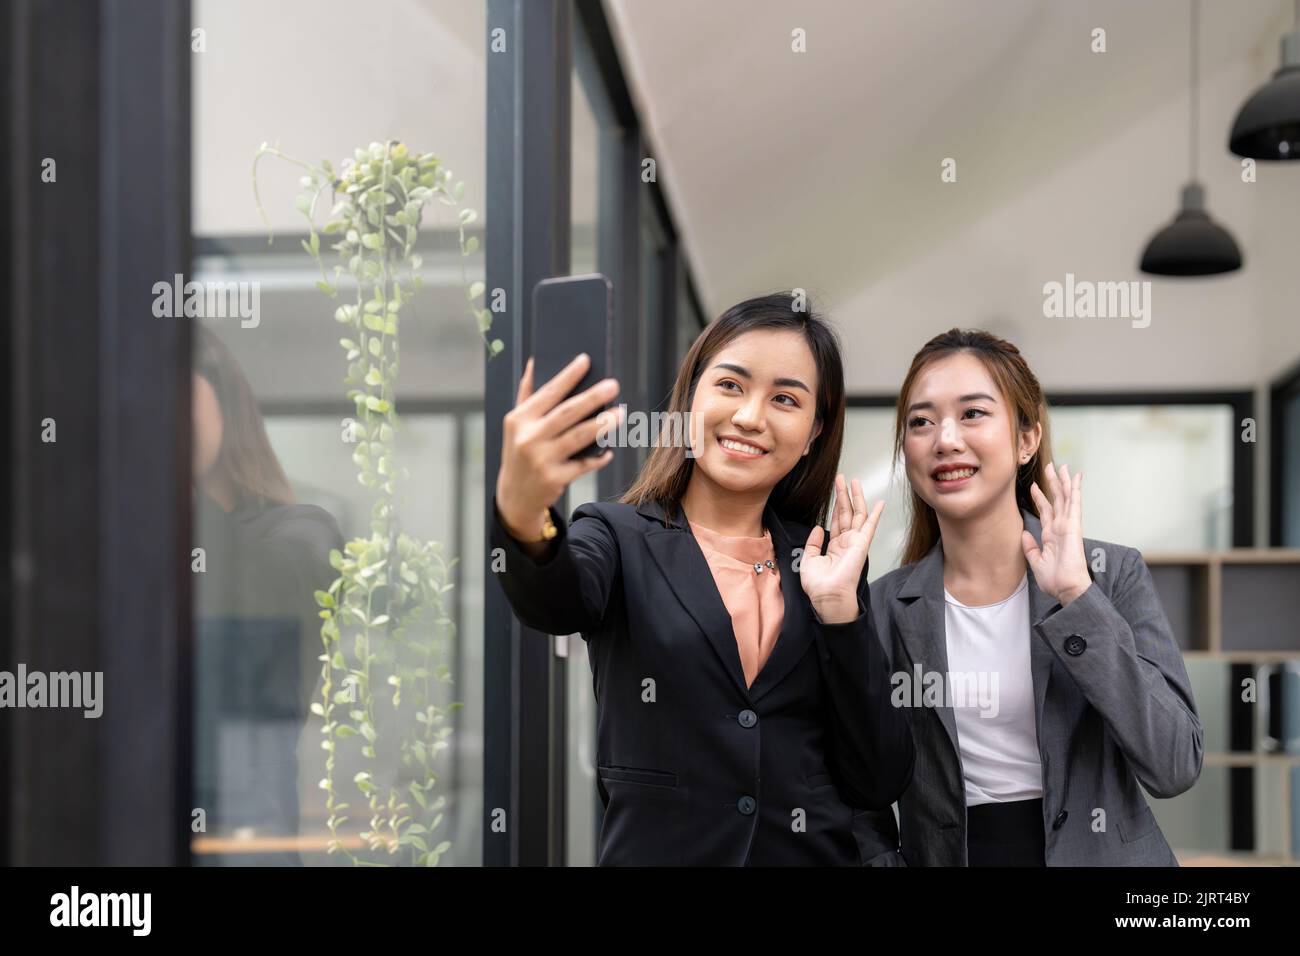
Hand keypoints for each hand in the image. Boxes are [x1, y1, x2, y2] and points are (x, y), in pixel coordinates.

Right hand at [496, 354, 621, 540]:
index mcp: (519, 420)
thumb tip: (533, 363)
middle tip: (613, 385)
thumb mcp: (516, 425)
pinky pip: (583, 464)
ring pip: (578, 437)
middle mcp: (528, 438)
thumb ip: (526, 394)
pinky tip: (609, 450)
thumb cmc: (520, 452)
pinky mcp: (554, 479)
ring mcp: (541, 460)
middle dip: (592, 397)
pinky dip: (598, 458)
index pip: (547, 393)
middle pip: (566, 413)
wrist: (515, 496)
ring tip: (620, 413)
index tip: (585, 360)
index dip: (567, 376)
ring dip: (602, 424)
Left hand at [799, 475, 884, 623]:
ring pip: (857, 514)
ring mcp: (855, 542)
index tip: (836, 490)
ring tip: (853, 481)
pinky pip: (870, 526)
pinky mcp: (861, 544)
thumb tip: (818, 527)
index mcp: (835, 546)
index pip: (837, 520)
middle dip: (844, 495)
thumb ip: (814, 542)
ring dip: (856, 497)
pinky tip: (880, 502)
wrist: (827, 596)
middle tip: (842, 478)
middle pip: (847, 513)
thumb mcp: (809, 559)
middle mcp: (847, 542)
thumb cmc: (819, 584)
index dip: (836, 505)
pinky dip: (876, 514)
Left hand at [1022, 462, 1091, 605]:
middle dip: (1052, 483)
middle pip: (1056, 500)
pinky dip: (1075, 490)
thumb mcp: (1036, 562)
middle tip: (1050, 467)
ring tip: (1062, 466)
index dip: (1039, 498)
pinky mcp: (1075, 526)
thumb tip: (1024, 533)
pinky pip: (1075, 504)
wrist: (1066, 589)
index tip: (1033, 486)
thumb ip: (1030, 547)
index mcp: (1051, 535)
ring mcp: (1068, 525)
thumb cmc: (1055, 580)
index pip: (1045, 511)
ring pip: (1066, 498)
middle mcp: (1060, 528)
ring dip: (1064, 481)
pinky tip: (1076, 478)